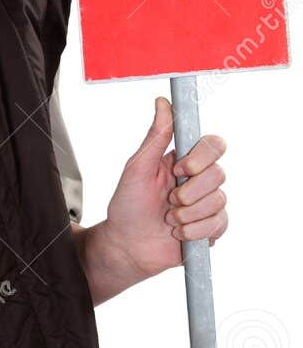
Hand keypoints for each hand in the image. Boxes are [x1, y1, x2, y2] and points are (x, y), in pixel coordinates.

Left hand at [95, 95, 228, 282]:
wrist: (128, 245)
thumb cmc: (127, 204)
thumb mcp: (137, 167)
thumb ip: (156, 136)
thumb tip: (162, 102)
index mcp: (182, 160)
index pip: (213, 145)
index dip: (201, 157)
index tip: (179, 169)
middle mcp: (199, 180)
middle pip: (219, 174)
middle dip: (190, 191)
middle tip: (168, 200)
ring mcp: (208, 204)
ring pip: (219, 200)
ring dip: (187, 213)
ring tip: (168, 219)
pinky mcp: (212, 227)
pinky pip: (219, 224)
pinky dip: (194, 230)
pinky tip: (177, 233)